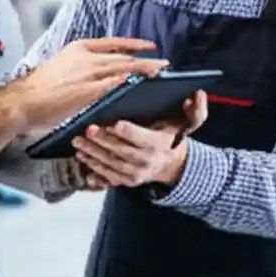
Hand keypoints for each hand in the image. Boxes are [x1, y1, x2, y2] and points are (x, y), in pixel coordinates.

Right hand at [11, 38, 166, 130]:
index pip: (113, 43)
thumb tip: (98, 72)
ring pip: (123, 68)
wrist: (21, 101)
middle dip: (145, 59)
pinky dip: (128, 82)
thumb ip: (81, 67)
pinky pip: (113, 84)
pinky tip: (140, 83)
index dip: (133, 44)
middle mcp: (85, 57)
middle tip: (163, 62)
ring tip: (160, 72)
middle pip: (123, 56)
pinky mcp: (87, 90)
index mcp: (79, 49)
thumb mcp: (61, 66)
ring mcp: (87, 73)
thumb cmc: (38, 89)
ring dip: (144, 70)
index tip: (148, 45)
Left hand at [73, 91, 207, 188]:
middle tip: (87, 129)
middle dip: (102, 140)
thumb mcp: (189, 123)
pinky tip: (82, 156)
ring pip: (109, 163)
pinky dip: (92, 167)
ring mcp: (134, 173)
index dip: (126, 131)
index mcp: (158, 144)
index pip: (140, 137)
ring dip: (92, 152)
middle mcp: (145, 161)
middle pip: (119, 151)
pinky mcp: (125, 181)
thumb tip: (198, 94)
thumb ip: (196, 109)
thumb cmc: (174, 137)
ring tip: (78, 141)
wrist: (172, 164)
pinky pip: (106, 176)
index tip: (113, 122)